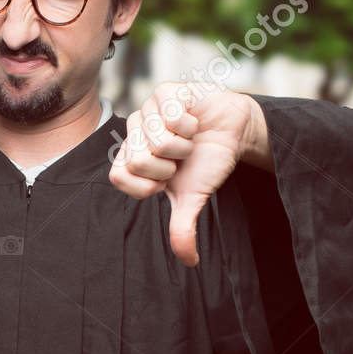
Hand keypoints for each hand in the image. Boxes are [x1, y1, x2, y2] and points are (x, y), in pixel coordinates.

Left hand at [108, 83, 268, 266]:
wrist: (234, 131)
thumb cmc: (207, 160)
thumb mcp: (193, 196)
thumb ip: (183, 227)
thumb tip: (189, 262)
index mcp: (133, 157)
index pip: (118, 177)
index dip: (147, 183)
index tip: (167, 179)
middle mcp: (135, 133)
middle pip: (137, 160)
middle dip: (169, 165)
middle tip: (181, 157)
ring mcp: (147, 110)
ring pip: (157, 139)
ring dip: (184, 144)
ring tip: (190, 137)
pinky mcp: (165, 92)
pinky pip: (171, 115)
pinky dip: (190, 123)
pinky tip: (194, 119)